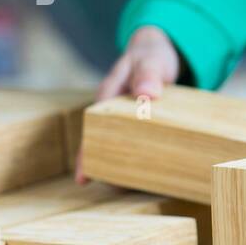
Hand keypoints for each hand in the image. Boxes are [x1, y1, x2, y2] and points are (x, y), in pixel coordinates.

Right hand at [75, 26, 180, 182]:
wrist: (162, 52)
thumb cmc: (151, 55)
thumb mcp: (150, 60)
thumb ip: (148, 74)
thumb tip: (146, 94)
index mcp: (108, 98)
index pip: (92, 130)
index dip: (87, 155)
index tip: (83, 178)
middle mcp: (115, 112)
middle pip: (103, 145)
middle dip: (102, 168)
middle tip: (110, 191)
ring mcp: (130, 120)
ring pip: (123, 148)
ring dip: (125, 169)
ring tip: (130, 191)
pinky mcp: (146, 124)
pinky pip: (142, 144)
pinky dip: (144, 159)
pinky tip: (153, 178)